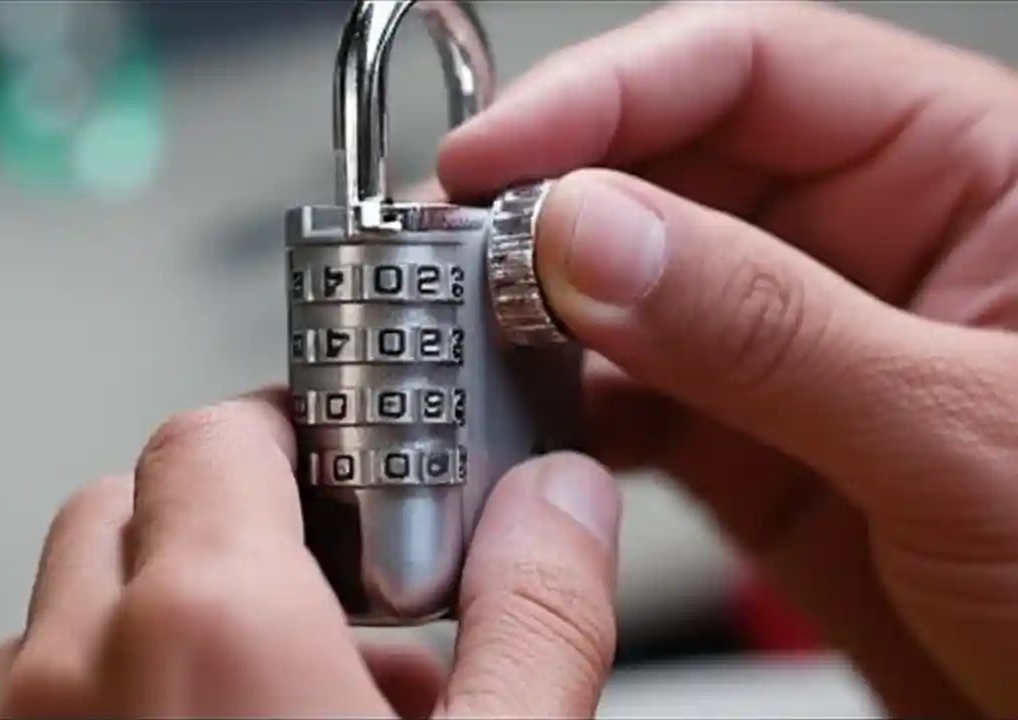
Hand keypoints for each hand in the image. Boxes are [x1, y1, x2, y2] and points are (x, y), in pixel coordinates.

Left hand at [0, 391, 621, 717]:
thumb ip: (536, 623)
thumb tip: (563, 508)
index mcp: (204, 632)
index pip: (221, 431)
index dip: (302, 440)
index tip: (359, 476)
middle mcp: (72, 674)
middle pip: (137, 506)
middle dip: (240, 531)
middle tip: (334, 599)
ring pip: (76, 607)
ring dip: (174, 621)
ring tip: (287, 693)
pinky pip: (40, 696)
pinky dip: (117, 696)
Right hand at [436, 1, 1017, 715]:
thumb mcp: (965, 434)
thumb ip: (768, 329)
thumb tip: (590, 238)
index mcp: (968, 174)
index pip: (754, 70)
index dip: (607, 93)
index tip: (495, 154)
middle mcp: (872, 248)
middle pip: (669, 174)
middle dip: (551, 212)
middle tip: (454, 260)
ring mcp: (803, 354)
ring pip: (632, 294)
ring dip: (540, 321)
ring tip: (466, 352)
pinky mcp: (760, 451)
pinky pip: (633, 405)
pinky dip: (563, 420)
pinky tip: (526, 436)